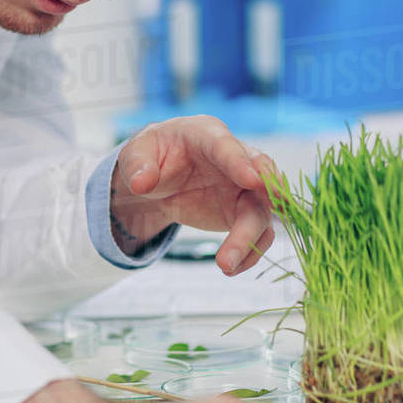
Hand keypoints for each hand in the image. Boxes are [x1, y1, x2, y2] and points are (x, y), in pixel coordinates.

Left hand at [110, 116, 277, 275]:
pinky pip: (256, 233)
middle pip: (260, 178)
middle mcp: (235, 158)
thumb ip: (138, 165)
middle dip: (266, 199)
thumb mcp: (136, 153)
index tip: (253, 181)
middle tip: (260, 221)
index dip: (240, 162)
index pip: (227, 147)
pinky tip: (232, 268)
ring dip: (250, 239)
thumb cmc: (153, 154)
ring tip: (226, 266)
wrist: (158, 177)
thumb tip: (141, 183)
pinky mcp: (242, 212)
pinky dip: (249, 252)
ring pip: (261, 212)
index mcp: (208, 135)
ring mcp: (243, 187)